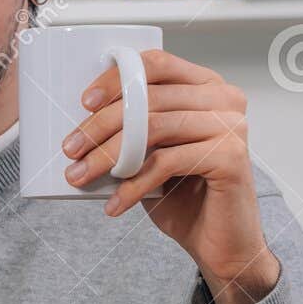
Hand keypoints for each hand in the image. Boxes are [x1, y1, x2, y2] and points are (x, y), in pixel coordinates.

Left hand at [62, 49, 279, 303]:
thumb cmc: (181, 192)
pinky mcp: (231, 157)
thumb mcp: (150, 151)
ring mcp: (231, 126)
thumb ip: (131, 126)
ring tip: (79, 176)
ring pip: (153, 129)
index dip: (116, 79)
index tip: (83, 103)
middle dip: (100, 126)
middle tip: (70, 149)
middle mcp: (223, 99)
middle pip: (148, 99)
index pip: (155, 64)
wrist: (218, 239)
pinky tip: (114, 205)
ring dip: (107, 155)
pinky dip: (132, 186)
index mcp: (204, 85)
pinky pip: (166, 163)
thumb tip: (79, 121)